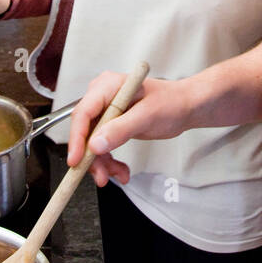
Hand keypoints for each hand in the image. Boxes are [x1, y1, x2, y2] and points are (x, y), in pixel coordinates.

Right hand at [66, 69, 192, 186]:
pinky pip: (101, 146)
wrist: (185, 107)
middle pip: (85, 131)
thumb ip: (120, 129)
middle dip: (92, 156)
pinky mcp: (110, 124)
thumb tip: (95, 144)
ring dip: (102, 162)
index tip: (76, 160)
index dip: (77, 138)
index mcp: (108, 86)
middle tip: (102, 175)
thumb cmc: (172, 102)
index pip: (83, 113)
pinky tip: (120, 169)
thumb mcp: (147, 116)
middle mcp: (102, 97)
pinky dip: (109, 160)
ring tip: (118, 173)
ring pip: (92, 143)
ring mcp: (106, 111)